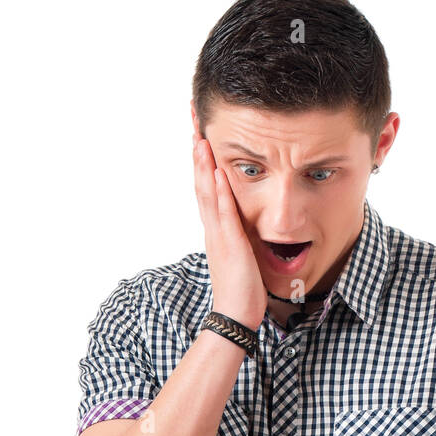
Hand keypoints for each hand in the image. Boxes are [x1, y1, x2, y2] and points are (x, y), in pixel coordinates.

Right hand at [192, 130, 267, 331]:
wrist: (235, 316)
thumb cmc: (242, 290)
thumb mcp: (241, 255)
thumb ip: (239, 236)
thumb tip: (243, 224)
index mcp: (216, 228)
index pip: (206, 186)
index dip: (202, 159)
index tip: (199, 131)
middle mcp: (213, 227)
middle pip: (200, 181)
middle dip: (197, 149)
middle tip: (192, 119)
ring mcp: (219, 235)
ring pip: (207, 192)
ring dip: (202, 163)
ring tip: (200, 135)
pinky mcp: (229, 244)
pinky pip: (223, 213)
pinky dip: (218, 191)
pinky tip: (216, 171)